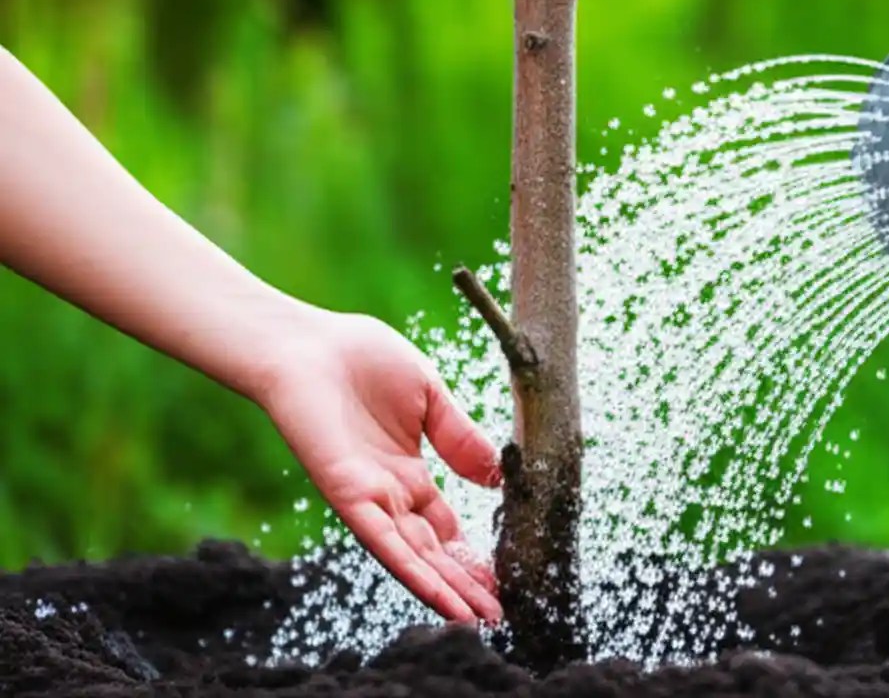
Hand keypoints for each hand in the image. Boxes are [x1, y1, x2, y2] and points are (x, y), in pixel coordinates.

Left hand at [257, 311, 502, 623]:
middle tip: (500, 615)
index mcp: (408, 473)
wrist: (305, 345)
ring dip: (446, 590)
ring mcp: (369, 499)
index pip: (445, 527)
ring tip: (481, 621)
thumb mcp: (431, 396)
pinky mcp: (348, 496)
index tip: (504, 577)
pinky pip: (385, 544)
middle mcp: (389, 495)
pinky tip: (442, 599)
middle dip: (466, 583)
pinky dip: (414, 573)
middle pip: (434, 551)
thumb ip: (461, 437)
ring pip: (414, 557)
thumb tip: (497, 475)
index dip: (471, 553)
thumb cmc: (359, 357)